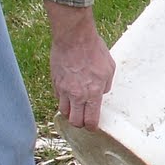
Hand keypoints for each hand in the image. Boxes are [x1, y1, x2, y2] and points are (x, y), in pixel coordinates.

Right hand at [45, 1, 113, 129]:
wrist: (74, 37)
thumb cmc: (94, 51)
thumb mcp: (109, 69)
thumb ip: (105, 86)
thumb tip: (100, 93)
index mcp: (92, 93)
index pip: (90, 120)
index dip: (92, 127)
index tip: (94, 126)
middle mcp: (76, 95)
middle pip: (75, 121)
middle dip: (80, 123)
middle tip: (85, 119)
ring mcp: (63, 89)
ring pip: (64, 112)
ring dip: (70, 113)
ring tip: (76, 109)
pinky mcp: (54, 82)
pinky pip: (58, 98)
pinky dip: (64, 101)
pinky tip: (69, 96)